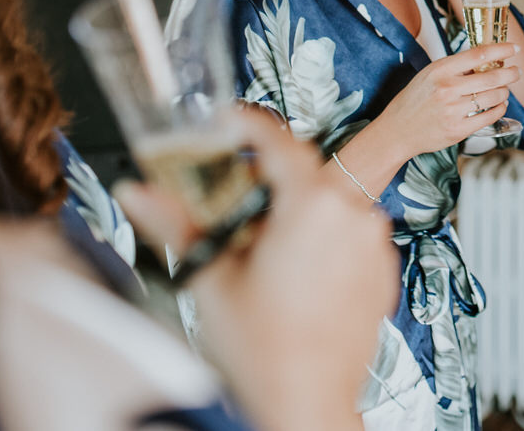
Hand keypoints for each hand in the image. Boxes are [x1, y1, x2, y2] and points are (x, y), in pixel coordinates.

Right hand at [116, 111, 394, 430]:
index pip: (280, 142)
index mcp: (311, 206)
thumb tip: (140, 192)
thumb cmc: (264, 349)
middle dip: (268, 182)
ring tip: (263, 253)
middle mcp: (352, 215)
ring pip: (330, 206)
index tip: (232, 121)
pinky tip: (295, 275)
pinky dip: (324, 242)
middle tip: (234, 204)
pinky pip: (351, 236)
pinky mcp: (383, 269)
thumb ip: (175, 223)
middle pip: (305, 175)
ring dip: (298, 214)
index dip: (250, 126)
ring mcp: (373, 243)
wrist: (306, 402)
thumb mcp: (210, 279)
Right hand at [369, 42, 521, 158]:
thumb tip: (487, 58)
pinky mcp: (458, 130)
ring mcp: (453, 111)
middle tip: (516, 71)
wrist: (397, 131)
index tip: (514, 48)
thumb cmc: (415, 100)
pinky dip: (499, 108)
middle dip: (511, 73)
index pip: (478, 54)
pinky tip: (499, 104)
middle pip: (492, 77)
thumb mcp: (429, 75)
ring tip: (504, 89)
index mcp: (440, 70)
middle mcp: (447, 89)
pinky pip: (490, 116)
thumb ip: (455, 67)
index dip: (501, 49)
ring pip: (494, 97)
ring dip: (505, 92)